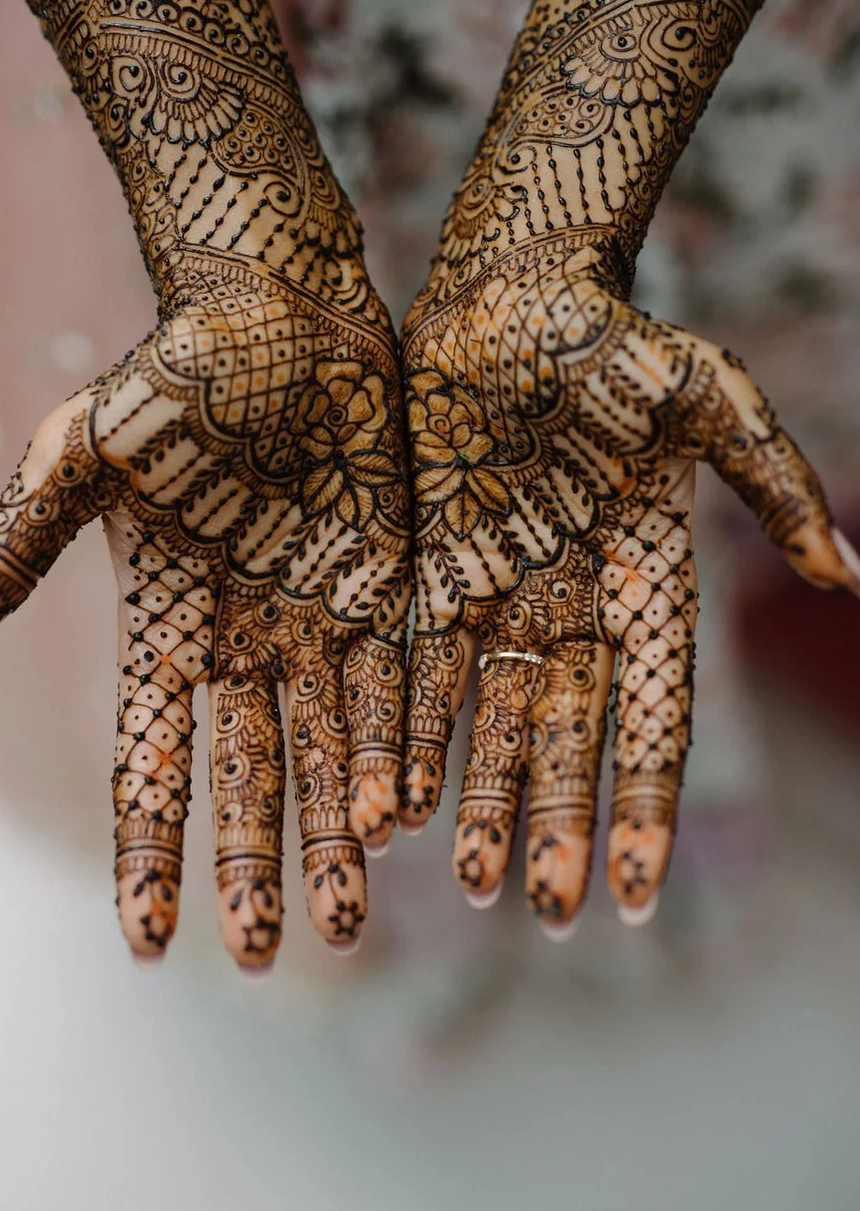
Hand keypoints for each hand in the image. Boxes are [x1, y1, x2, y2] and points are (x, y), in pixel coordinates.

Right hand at [0, 265, 409, 967]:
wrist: (282, 313)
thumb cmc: (168, 378)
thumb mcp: (79, 458)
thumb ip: (17, 547)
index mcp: (167, 627)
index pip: (152, 760)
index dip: (150, 849)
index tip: (147, 944)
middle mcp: (247, 643)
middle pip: (249, 777)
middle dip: (255, 866)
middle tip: (267, 957)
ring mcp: (323, 622)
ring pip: (332, 751)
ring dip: (336, 836)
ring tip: (346, 923)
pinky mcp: (392, 589)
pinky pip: (399, 685)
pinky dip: (400, 750)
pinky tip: (407, 818)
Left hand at [400, 243, 857, 928]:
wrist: (507, 297)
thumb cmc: (617, 340)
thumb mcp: (707, 400)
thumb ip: (771, 482)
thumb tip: (850, 576)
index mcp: (648, 583)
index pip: (653, 712)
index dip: (644, 799)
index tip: (636, 889)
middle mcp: (574, 608)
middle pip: (571, 737)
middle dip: (563, 824)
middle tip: (556, 913)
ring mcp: (500, 597)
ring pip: (492, 721)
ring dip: (485, 802)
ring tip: (474, 885)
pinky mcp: (430, 575)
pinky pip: (418, 671)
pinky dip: (411, 735)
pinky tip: (396, 803)